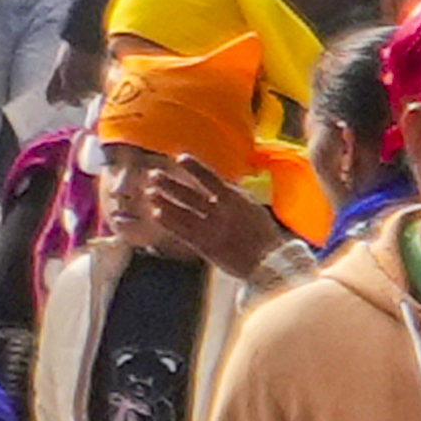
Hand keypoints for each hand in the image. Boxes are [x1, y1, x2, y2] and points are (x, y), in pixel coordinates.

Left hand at [109, 155, 285, 278]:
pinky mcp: (207, 246)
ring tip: (149, 193)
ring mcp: (212, 229)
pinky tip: (157, 214)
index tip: (180, 158)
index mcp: (235, 200)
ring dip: (164, 201)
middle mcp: (221, 212)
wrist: (271, 262)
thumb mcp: (252, 208)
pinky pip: (184, 232)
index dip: (195, 168)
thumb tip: (219, 185)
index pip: (211, 178)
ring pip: (182, 212)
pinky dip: (170, 222)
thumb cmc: (264, 235)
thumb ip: (234, 196)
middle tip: (153, 174)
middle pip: (190, 195)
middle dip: (170, 184)